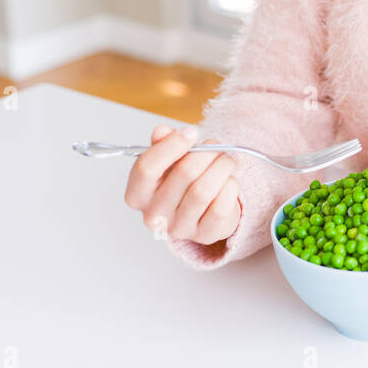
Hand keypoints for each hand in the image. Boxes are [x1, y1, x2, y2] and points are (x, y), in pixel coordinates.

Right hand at [124, 123, 242, 244]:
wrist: (205, 208)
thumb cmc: (183, 182)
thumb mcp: (168, 160)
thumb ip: (162, 144)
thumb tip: (161, 131)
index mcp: (138, 195)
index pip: (146, 168)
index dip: (171, 145)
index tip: (191, 132)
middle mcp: (154, 216)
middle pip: (183, 174)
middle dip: (205, 153)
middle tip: (215, 146)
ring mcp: (179, 228)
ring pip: (203, 190)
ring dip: (221, 167)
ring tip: (225, 160)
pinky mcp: (204, 235)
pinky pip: (220, 206)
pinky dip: (229, 187)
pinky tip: (229, 181)